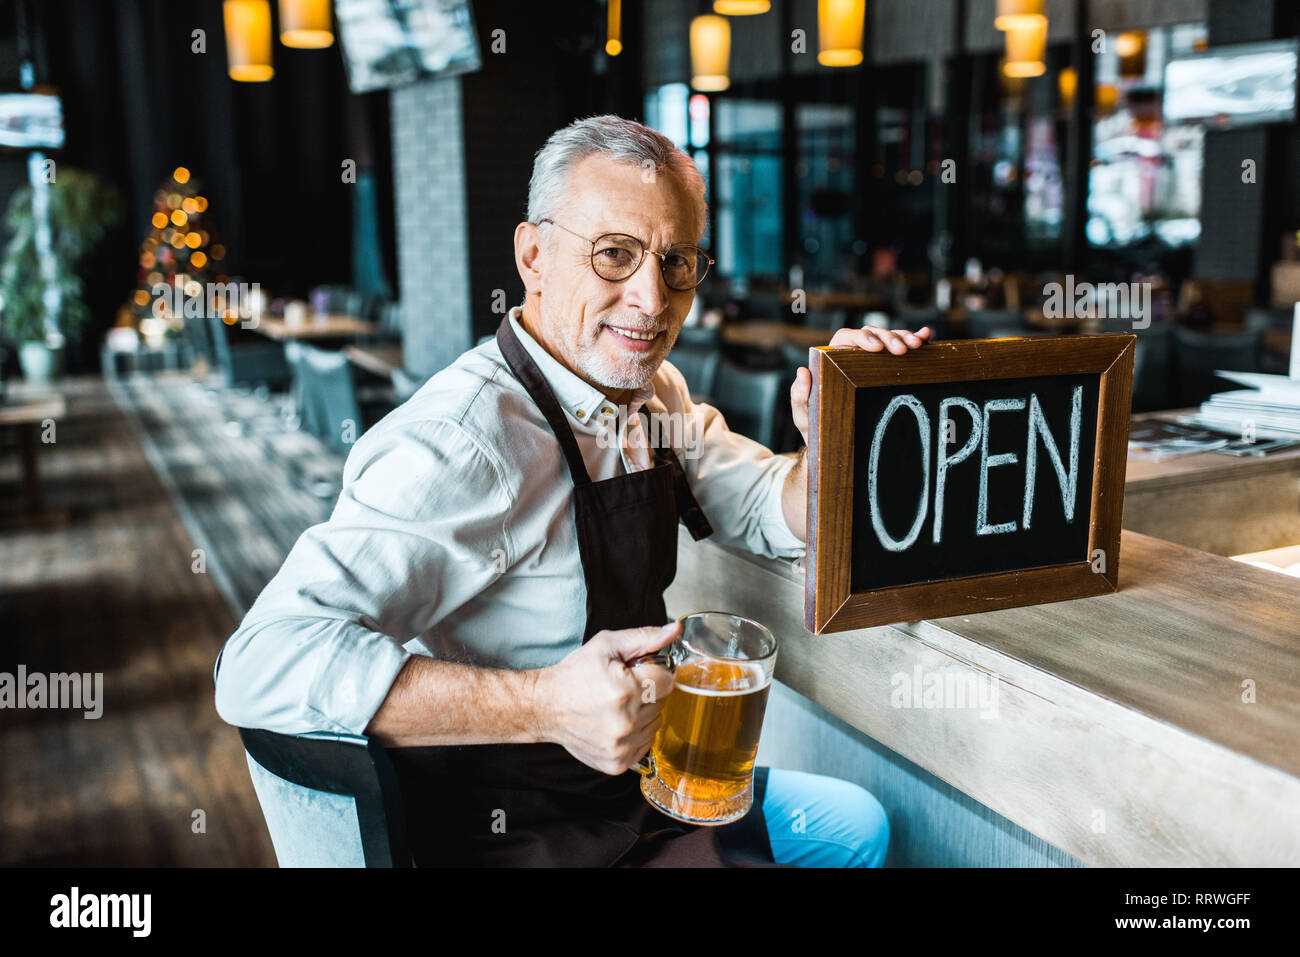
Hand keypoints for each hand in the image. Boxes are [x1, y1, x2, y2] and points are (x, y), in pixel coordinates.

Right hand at [533, 621, 679, 774]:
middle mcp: (626, 723)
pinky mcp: (618, 763)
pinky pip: (644, 743)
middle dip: (648, 692)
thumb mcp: (606, 645)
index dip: (654, 672)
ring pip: (656, 724)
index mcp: (625, 691)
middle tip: (623, 687)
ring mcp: (622, 747)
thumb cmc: (574, 674)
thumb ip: (644, 638)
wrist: (546, 706)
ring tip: (618, 705)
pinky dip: (635, 733)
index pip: (667, 680)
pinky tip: (616, 722)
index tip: (638, 672)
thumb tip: (674, 630)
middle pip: (662, 702)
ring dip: (643, 713)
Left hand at [789, 325, 931, 446]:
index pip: (846, 338)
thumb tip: (802, 372)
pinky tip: (926, 336)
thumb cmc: (818, 425)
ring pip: (888, 338)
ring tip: (917, 344)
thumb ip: (800, 395)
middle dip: (889, 337)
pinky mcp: (888, 366)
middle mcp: (852, 354)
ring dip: (904, 337)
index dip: (862, 338)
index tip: (876, 348)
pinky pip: (901, 347)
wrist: (837, 441)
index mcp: (831, 359)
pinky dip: (914, 339)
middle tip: (902, 350)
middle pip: (872, 334)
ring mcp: (871, 360)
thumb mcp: (805, 415)